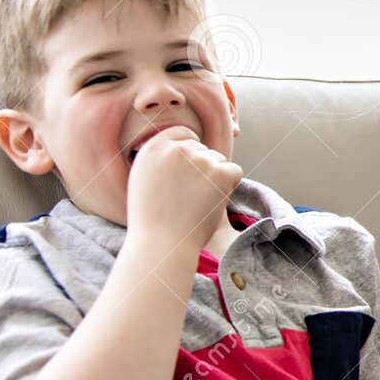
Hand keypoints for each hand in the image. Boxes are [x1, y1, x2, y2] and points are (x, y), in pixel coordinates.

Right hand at [126, 126, 241, 253]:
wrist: (161, 244)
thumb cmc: (152, 219)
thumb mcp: (144, 179)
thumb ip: (161, 159)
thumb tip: (183, 146)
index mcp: (154, 148)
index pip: (183, 134)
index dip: (189, 152)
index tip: (187, 172)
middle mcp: (176, 148)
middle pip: (202, 149)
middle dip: (201, 168)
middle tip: (188, 196)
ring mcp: (200, 159)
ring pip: (218, 160)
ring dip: (215, 178)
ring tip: (196, 203)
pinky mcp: (220, 172)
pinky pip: (234, 171)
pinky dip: (229, 186)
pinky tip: (212, 202)